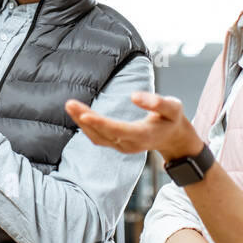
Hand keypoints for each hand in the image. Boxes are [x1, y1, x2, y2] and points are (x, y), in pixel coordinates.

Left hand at [64, 91, 202, 161]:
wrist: (172, 137)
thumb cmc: (172, 119)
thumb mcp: (173, 107)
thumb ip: (157, 102)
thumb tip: (134, 96)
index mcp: (143, 135)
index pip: (118, 130)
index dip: (101, 124)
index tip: (85, 115)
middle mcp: (130, 145)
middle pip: (103, 134)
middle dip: (85, 119)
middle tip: (70, 104)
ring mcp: (122, 147)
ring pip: (97, 137)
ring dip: (82, 122)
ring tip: (70, 105)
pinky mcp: (116, 144)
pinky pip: (97, 138)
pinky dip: (86, 126)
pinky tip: (78, 114)